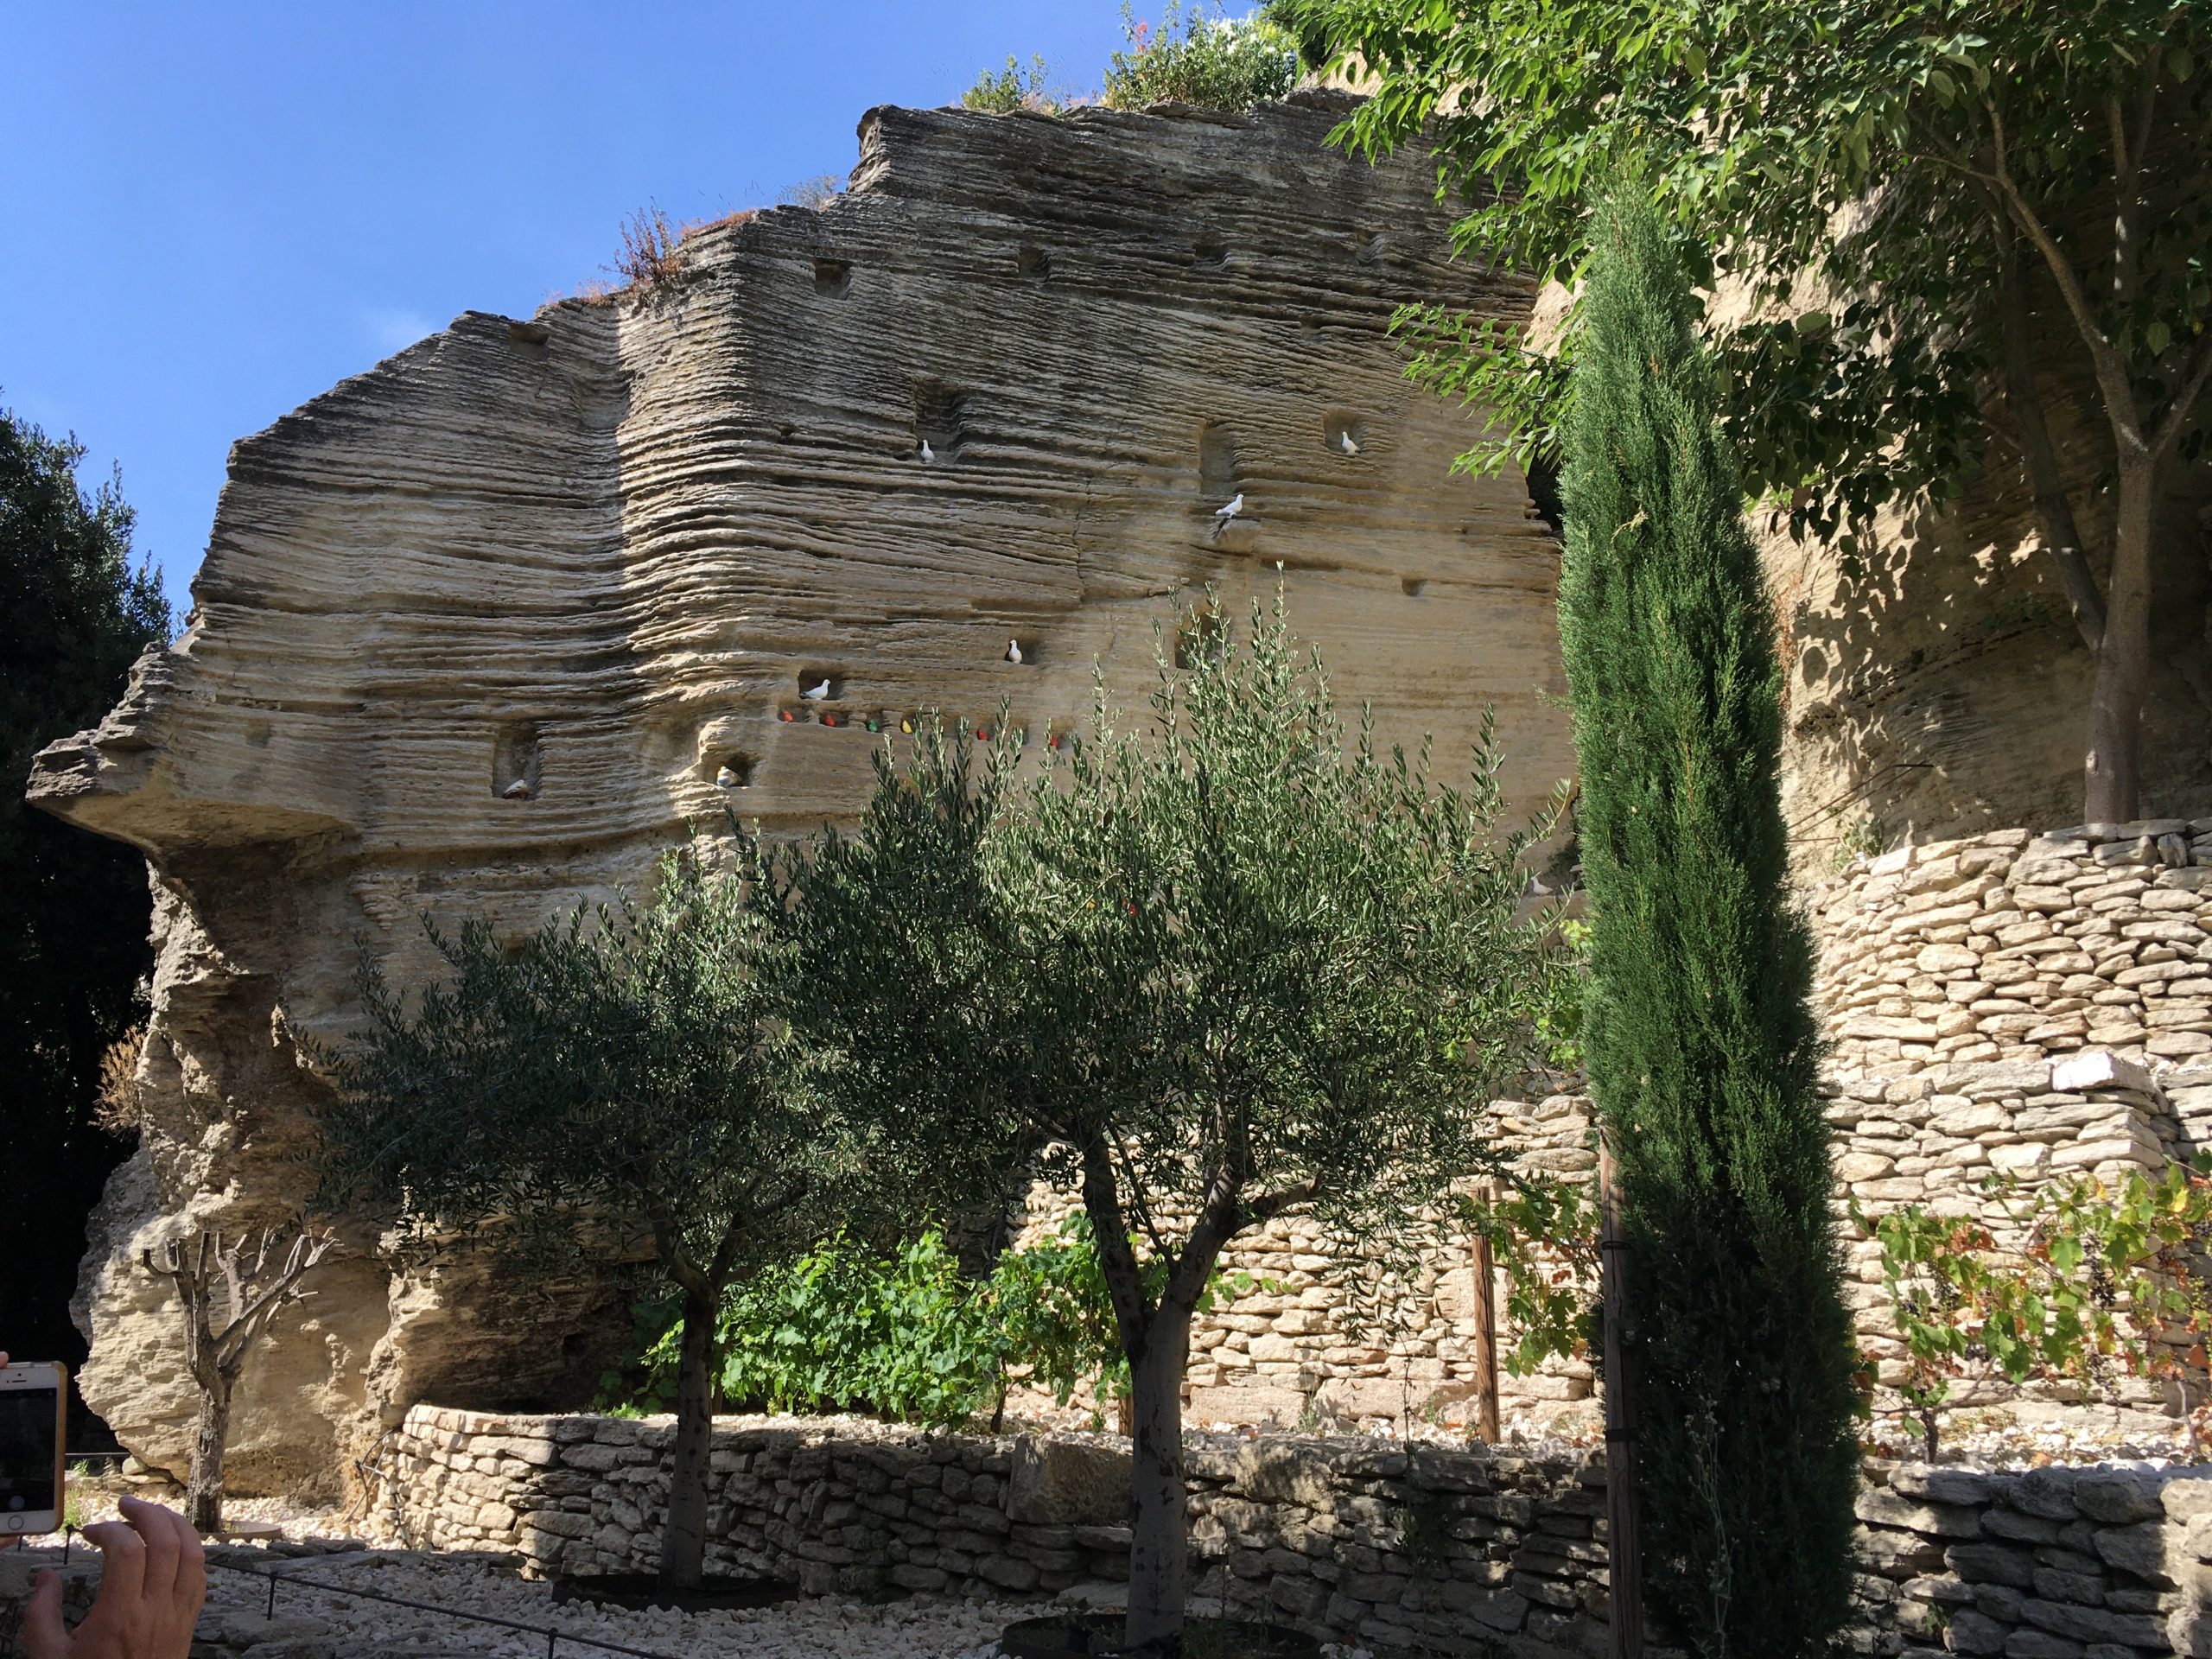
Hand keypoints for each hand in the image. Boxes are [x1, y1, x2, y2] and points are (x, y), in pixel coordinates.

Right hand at [23, 1497, 204, 1658]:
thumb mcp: (49, 1656)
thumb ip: (41, 1614)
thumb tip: (45, 1577)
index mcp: (120, 1618)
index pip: (128, 1552)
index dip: (110, 1530)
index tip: (91, 1531)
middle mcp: (156, 1611)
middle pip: (167, 1542)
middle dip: (147, 1513)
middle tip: (125, 1505)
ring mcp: (178, 1615)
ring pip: (194, 1553)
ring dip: (175, 1525)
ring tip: (152, 1514)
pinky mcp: (190, 1622)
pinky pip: (201, 1575)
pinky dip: (191, 1550)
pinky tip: (173, 1545)